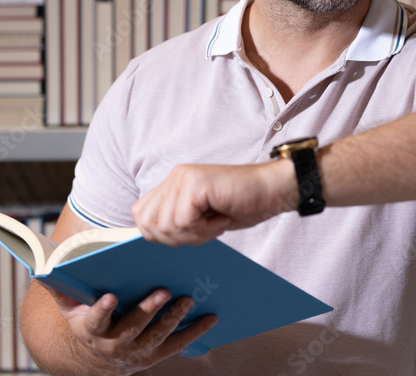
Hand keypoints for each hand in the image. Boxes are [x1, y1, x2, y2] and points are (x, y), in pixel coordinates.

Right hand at [41, 283, 216, 375]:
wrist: (95, 359)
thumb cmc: (85, 320)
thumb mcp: (68, 305)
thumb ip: (59, 285)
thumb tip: (41, 265)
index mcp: (90, 329)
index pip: (95, 321)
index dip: (102, 310)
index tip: (110, 297)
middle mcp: (113, 345)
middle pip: (132, 328)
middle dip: (147, 310)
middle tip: (163, 291)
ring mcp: (137, 352)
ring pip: (156, 336)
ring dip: (173, 319)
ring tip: (187, 299)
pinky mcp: (155, 355)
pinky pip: (177, 344)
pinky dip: (195, 331)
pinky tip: (211, 317)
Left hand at [131, 161, 296, 245]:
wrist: (273, 191)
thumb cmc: (242, 205)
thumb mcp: (200, 217)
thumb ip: (175, 220)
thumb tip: (149, 235)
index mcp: (173, 183)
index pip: (141, 216)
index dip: (160, 235)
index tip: (191, 233)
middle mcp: (175, 176)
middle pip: (148, 223)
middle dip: (175, 238)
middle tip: (204, 230)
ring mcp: (184, 178)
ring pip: (165, 225)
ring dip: (193, 234)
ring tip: (215, 223)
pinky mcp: (195, 184)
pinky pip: (183, 221)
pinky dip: (202, 230)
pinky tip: (220, 218)